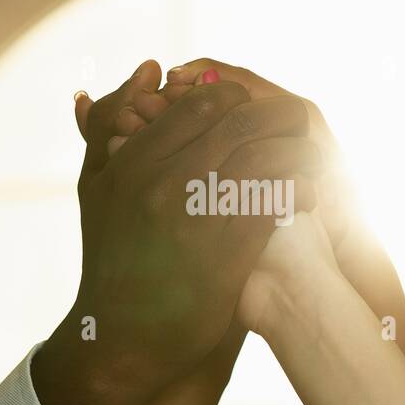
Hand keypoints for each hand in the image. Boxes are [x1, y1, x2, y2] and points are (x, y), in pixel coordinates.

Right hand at [33, 60, 320, 404]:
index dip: (237, 99)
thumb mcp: (95, 187)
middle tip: (297, 120)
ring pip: (263, 158)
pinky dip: (297, 189)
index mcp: (133, 161)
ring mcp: (194, 218)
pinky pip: (274, 203)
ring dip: (295, 150)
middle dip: (278, 117)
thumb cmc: (110, 256)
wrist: (122, 336)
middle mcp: (161, 184)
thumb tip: (152, 67)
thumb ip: (109, 122)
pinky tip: (306, 193)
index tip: (253, 107)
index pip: (200, 106)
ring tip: (310, 154)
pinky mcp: (225, 253)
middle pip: (239, 124)